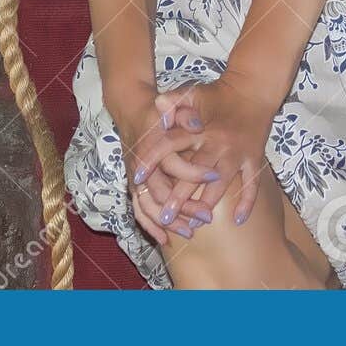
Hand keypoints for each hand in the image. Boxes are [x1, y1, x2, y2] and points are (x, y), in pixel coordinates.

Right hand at [109, 91, 219, 244]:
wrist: (131, 112)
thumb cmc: (155, 113)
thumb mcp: (169, 106)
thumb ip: (183, 114)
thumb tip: (197, 124)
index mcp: (151, 146)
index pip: (172, 165)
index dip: (193, 172)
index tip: (215, 176)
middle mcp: (140, 166)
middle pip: (160, 194)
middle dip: (184, 207)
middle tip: (208, 216)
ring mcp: (134, 179)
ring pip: (148, 208)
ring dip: (169, 222)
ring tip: (191, 232)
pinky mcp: (133, 187)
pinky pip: (139, 212)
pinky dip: (150, 227)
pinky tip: (165, 239)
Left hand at [153, 72, 277, 227]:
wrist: (253, 89)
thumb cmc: (218, 94)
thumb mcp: (191, 92)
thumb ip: (172, 100)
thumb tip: (156, 108)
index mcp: (200, 127)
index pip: (171, 144)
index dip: (153, 159)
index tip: (138, 178)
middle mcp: (219, 142)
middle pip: (195, 172)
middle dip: (180, 195)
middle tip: (165, 216)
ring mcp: (239, 153)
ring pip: (222, 184)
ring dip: (207, 203)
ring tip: (194, 225)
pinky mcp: (255, 159)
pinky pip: (253, 184)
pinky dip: (247, 203)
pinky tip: (238, 220)